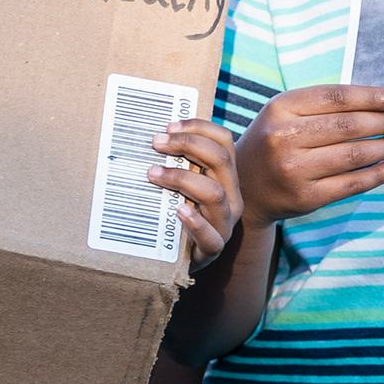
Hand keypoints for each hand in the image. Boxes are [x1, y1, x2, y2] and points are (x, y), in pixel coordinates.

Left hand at [144, 118, 242, 257]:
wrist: (185, 257)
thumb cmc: (179, 214)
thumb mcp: (182, 185)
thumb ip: (177, 163)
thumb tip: (151, 136)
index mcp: (226, 176)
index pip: (223, 140)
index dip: (198, 127)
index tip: (168, 126)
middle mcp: (231, 196)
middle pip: (220, 160)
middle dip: (187, 144)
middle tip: (156, 143)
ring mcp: (224, 223)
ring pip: (214, 193)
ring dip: (182, 178)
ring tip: (153, 174)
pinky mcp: (212, 248)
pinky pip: (211, 236)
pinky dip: (195, 222)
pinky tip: (178, 212)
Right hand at [235, 84, 383, 223]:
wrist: (245, 187)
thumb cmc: (276, 141)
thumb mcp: (286, 114)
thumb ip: (326, 106)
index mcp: (280, 108)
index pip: (336, 98)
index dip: (371, 97)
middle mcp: (284, 138)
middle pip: (347, 126)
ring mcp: (294, 170)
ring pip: (353, 155)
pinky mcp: (306, 198)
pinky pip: (352, 184)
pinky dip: (379, 174)